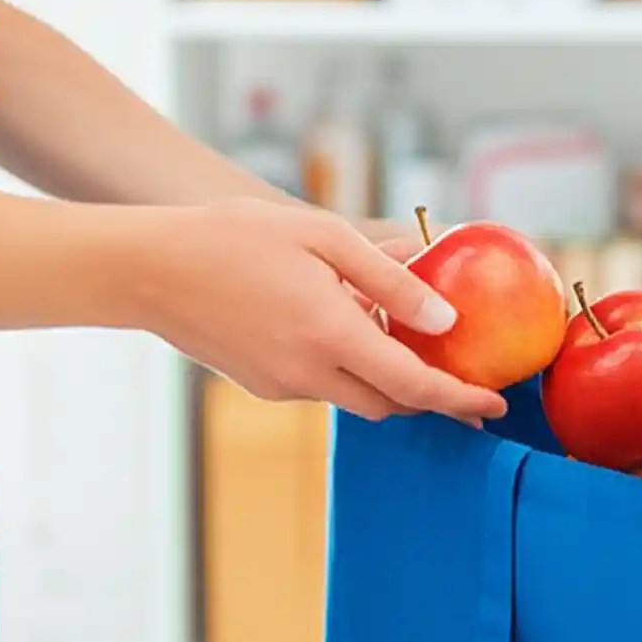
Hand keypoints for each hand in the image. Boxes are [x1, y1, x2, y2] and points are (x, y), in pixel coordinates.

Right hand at [125, 199, 507, 424]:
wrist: (147, 268)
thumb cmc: (234, 237)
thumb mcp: (322, 237)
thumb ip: (389, 278)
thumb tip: (445, 318)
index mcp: (331, 334)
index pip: (414, 385)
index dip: (460, 400)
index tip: (494, 404)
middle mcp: (309, 372)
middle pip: (391, 403)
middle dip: (430, 397)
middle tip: (462, 379)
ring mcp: (281, 385)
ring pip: (355, 397)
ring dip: (386, 380)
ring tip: (402, 340)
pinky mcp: (261, 385)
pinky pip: (321, 386)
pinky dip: (347, 370)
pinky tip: (345, 331)